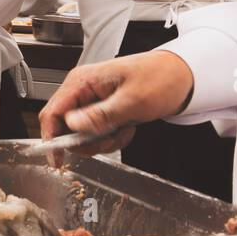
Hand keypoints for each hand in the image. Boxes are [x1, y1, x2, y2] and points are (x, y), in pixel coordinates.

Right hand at [38, 50, 193, 159]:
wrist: (184, 76)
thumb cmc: (162, 77)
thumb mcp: (132, 100)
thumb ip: (100, 115)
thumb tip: (72, 126)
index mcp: (82, 81)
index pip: (52, 113)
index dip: (52, 138)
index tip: (58, 159)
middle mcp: (83, 91)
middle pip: (65, 127)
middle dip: (87, 141)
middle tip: (109, 140)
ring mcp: (92, 102)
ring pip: (81, 134)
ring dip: (103, 140)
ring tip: (123, 130)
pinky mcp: (103, 110)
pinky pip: (96, 133)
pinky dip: (112, 138)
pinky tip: (127, 127)